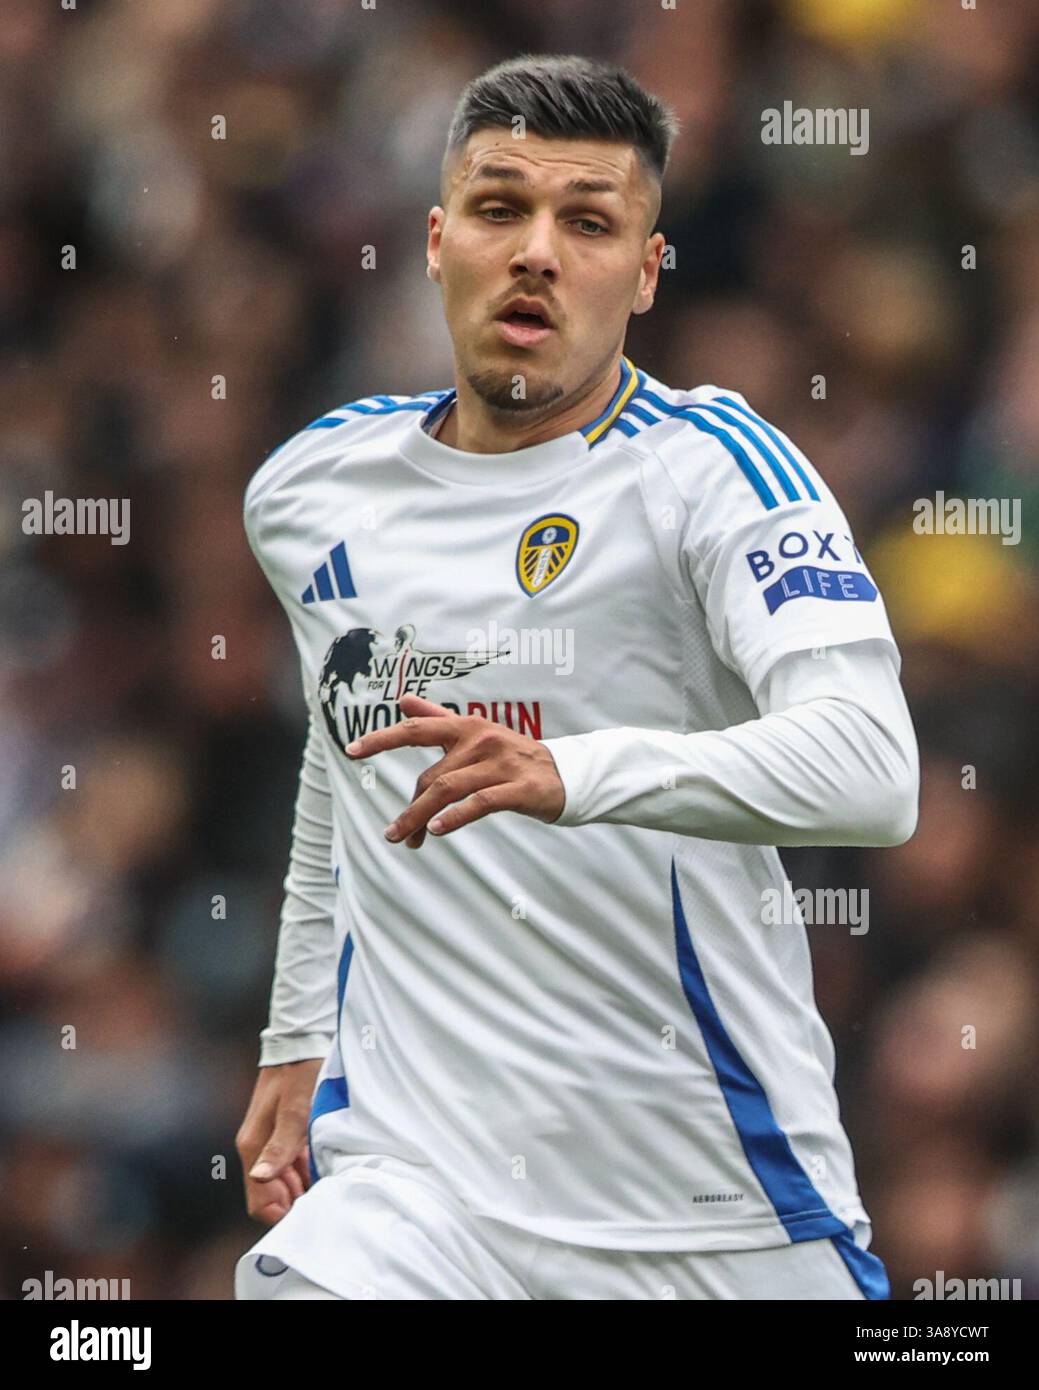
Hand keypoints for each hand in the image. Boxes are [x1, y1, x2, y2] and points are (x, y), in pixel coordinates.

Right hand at [235, 1058, 322, 1224]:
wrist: (302, 1040)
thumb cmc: (300, 1072)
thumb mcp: (296, 1110)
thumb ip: (281, 1145)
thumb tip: (261, 1178)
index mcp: (253, 1147)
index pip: (260, 1202)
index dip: (284, 1213)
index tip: (311, 1209)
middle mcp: (258, 1148)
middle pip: (273, 1195)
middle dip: (297, 1201)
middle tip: (327, 1193)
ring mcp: (270, 1140)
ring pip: (285, 1180)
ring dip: (305, 1185)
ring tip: (331, 1179)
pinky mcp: (284, 1132)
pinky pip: (293, 1163)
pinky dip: (308, 1169)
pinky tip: (328, 1164)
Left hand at [346, 693, 564, 848]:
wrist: (566, 774)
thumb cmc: (513, 755)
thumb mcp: (475, 732)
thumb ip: (436, 717)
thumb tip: (402, 699)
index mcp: (466, 726)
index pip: (416, 730)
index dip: (381, 738)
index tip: (351, 750)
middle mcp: (481, 741)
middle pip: (432, 777)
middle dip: (410, 809)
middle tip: (395, 835)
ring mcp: (501, 764)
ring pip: (449, 791)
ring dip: (421, 817)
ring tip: (406, 841)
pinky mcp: (519, 788)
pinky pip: (480, 803)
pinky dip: (456, 816)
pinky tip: (439, 830)